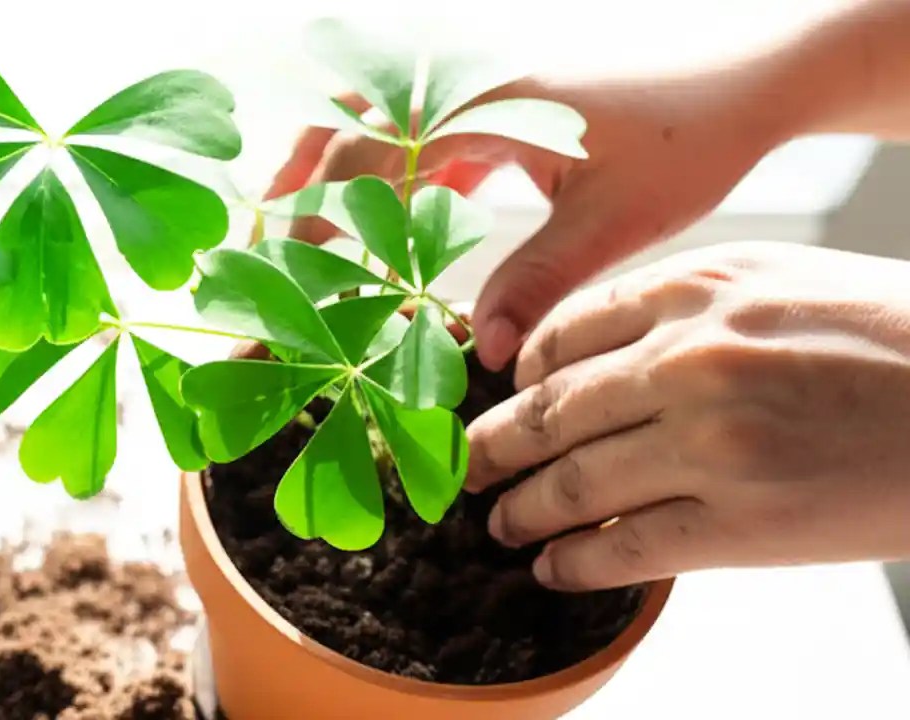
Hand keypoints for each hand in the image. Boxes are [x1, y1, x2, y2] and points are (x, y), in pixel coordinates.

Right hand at [266, 74, 789, 369]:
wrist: (746, 84)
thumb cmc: (690, 138)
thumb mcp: (612, 221)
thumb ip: (538, 280)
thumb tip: (481, 351)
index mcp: (484, 102)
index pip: (365, 155)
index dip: (316, 221)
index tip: (290, 282)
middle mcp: (467, 86)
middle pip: (343, 122)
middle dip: (295, 188)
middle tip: (262, 255)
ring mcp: (478, 93)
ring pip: (372, 126)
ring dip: (330, 179)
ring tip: (294, 243)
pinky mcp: (494, 110)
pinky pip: (416, 141)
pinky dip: (384, 183)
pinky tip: (382, 233)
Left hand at [465, 241, 909, 590]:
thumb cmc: (888, 333)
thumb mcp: (774, 280)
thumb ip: (675, 304)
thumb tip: (587, 351)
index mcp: (695, 287)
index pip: (562, 334)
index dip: (518, 378)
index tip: (502, 399)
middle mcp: (689, 359)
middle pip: (553, 410)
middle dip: (497, 446)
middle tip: (470, 468)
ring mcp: (713, 443)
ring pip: (575, 483)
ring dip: (522, 510)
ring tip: (500, 523)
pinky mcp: (745, 522)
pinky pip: (627, 547)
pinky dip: (574, 562)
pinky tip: (550, 568)